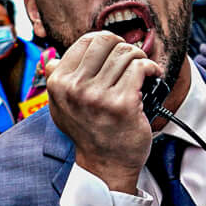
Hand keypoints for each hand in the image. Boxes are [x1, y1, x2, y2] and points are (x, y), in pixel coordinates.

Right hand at [48, 29, 161, 194]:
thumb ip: (56, 81)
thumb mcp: (60, 107)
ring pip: (126, 53)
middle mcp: (75, 88)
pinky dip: (151, 68)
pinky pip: (141, 68)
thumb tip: (54, 60)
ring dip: (139, 59)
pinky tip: (151, 76)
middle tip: (130, 61)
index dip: (106, 42)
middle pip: (108, 41)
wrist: (105, 165)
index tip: (115, 53)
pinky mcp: (122, 104)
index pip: (87, 40)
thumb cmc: (88, 133)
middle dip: (124, 47)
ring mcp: (98, 96)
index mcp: (59, 83)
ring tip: (141, 71)